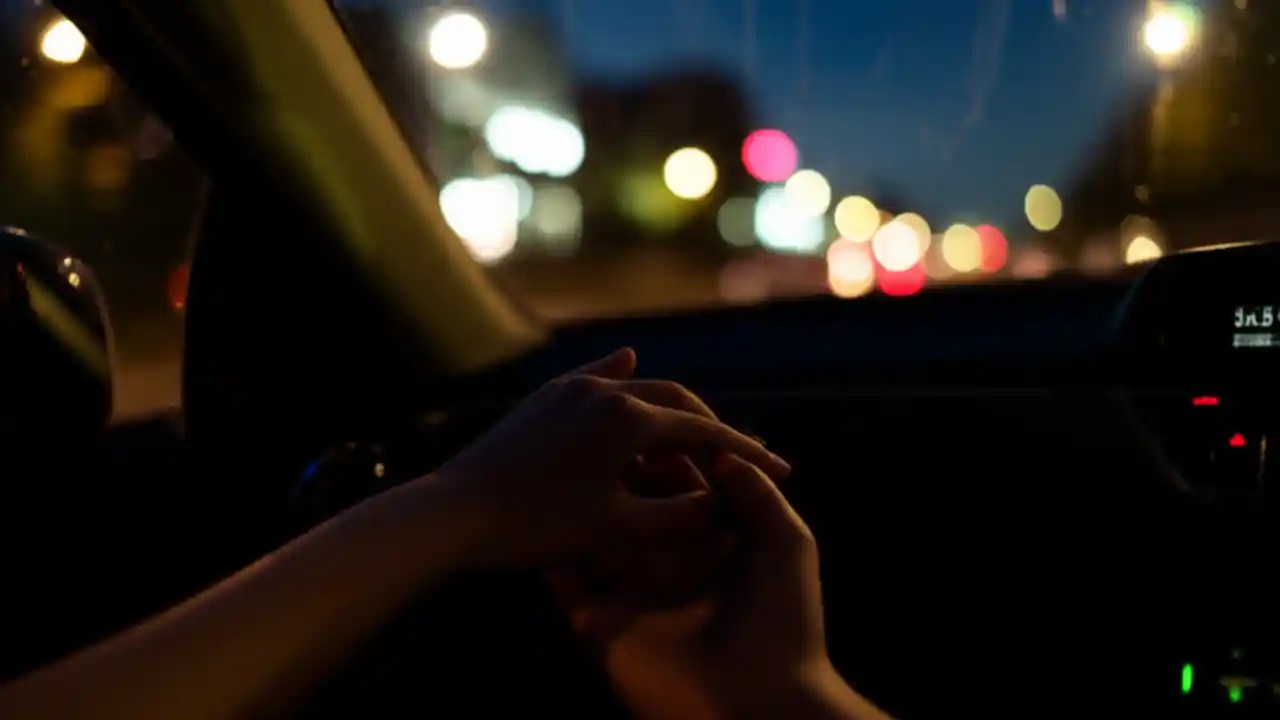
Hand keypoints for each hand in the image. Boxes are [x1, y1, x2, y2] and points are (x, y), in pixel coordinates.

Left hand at [433, 349, 790, 566]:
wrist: (453, 514)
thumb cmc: (537, 526)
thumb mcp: (619, 530)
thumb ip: (680, 515)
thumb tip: (724, 505)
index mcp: (628, 418)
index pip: (704, 430)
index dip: (746, 453)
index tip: (782, 471)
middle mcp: (603, 389)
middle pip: (675, 402)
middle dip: (711, 429)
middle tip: (741, 457)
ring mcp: (568, 389)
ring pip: (636, 390)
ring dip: (669, 413)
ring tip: (694, 437)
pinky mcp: (542, 399)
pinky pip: (593, 379)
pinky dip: (619, 377)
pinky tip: (629, 360)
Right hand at [551, 456, 881, 718]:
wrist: (760, 704)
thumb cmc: (785, 622)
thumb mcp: (786, 542)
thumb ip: (755, 492)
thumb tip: (721, 447)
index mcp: (708, 540)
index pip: (678, 481)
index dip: (665, 450)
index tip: (647, 417)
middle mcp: (665, 560)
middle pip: (631, 500)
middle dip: (616, 469)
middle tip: (597, 437)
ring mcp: (629, 591)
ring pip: (591, 533)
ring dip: (577, 501)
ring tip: (562, 463)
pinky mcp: (599, 623)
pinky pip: (564, 581)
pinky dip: (548, 551)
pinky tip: (535, 514)